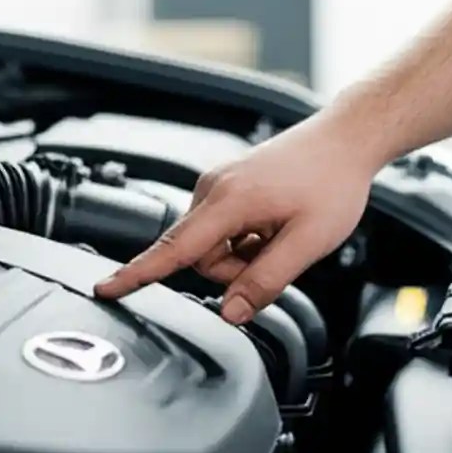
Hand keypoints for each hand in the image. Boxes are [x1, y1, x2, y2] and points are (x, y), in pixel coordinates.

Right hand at [93, 108, 380, 324]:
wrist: (346, 140)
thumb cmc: (332, 183)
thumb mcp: (308, 243)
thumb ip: (265, 281)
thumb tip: (231, 313)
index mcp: (229, 201)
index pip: (174, 249)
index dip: (137, 274)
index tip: (106, 288)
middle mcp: (214, 189)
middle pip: (200, 256)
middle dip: (235, 270)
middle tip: (278, 254)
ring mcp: (218, 184)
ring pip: (213, 246)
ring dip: (243, 255)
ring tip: (281, 234)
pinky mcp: (227, 186)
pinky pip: (223, 230)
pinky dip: (246, 239)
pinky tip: (275, 224)